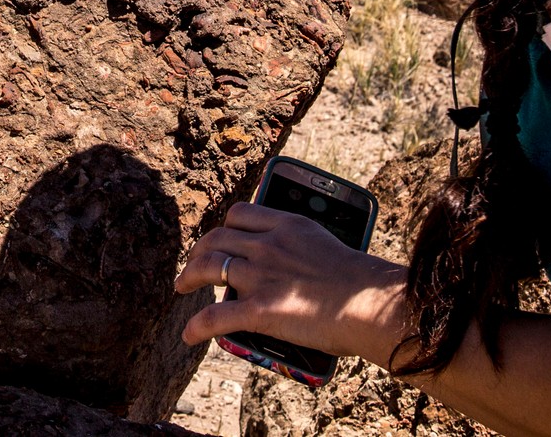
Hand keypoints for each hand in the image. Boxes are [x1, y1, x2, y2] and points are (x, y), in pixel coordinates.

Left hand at [175, 202, 404, 359]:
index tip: (218, 237)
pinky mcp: (260, 309)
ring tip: (181, 287)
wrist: (369, 302)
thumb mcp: (327, 245)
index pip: (240, 214)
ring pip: (208, 268)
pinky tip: (189, 335)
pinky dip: (197, 326)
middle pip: (216, 239)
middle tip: (192, 264)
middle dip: (198, 251)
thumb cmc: (361, 282)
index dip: (222, 227)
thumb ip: (302, 247)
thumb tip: (293, 265)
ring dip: (188, 277)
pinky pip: (216, 316)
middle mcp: (268, 245)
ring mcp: (261, 275)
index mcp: (287, 225)